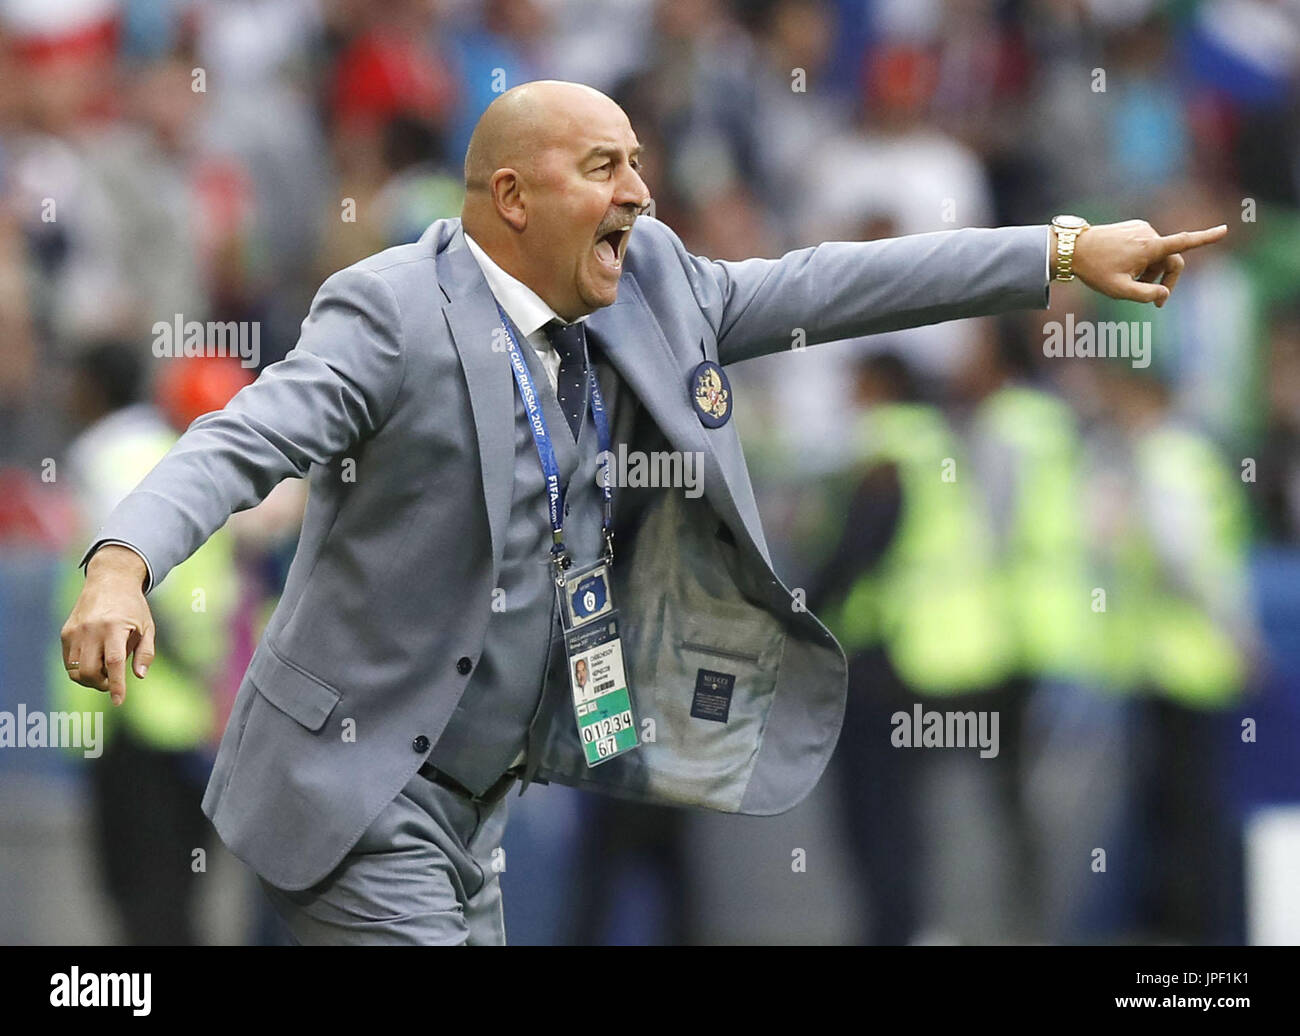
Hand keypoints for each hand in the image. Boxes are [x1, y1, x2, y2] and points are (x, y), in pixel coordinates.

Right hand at [60, 545, 155, 705]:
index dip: (115, 685)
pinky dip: (80, 669)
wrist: (110, 581)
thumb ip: (146, 652)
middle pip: (89, 671)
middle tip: (111, 681)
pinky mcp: (65, 632)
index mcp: (114, 628)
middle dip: (100, 684)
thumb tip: (139, 676)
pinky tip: (94, 660)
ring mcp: (75, 631)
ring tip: (104, 668)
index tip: (118, 701)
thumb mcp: (147, 626)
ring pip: (75, 670)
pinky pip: (69, 661)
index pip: (113, 663)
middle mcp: (91, 630)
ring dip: (90, 678)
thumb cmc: (133, 606)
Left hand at [1064, 219, 1227, 307]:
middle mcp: (1149, 233)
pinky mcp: (1135, 226)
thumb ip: (1144, 294)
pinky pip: (1148, 246)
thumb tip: (1164, 293)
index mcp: (1148, 247)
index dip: (1205, 238)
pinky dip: (1144, 260)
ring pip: (1159, 254)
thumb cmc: (1095, 270)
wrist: (1074, 248)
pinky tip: (1125, 267)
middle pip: (1171, 259)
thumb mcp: (1118, 290)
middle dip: (1167, 279)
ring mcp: (1142, 228)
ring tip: (1131, 281)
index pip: (1182, 242)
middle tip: (1156, 302)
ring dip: (1152, 271)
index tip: (1224, 230)